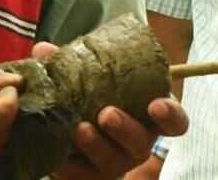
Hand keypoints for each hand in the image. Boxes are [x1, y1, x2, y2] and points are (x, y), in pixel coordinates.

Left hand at [31, 42, 189, 179]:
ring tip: (78, 129)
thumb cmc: (93, 96)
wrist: (72, 128)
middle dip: (124, 129)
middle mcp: (136, 143)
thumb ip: (73, 64)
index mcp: (147, 117)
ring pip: (111, 162)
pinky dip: (68, 166)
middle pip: (139, 143)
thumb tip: (43, 50)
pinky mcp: (90, 176)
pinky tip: (56, 156)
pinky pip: (81, 176)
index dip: (170, 115)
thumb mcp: (90, 77)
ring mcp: (114, 163)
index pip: (174, 121)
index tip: (157, 104)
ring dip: (95, 146)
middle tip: (107, 114)